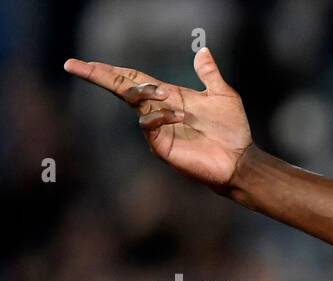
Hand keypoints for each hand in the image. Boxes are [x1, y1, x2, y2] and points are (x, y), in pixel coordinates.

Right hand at [64, 47, 252, 190]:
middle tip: (74, 65)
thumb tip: (203, 50)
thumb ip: (209, 74)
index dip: (110, 70)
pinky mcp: (162, 146)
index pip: (132, 79)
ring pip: (134, 103)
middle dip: (99, 75)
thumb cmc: (233, 130)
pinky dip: (159, 115)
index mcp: (167, 97)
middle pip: (121, 88)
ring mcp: (158, 129)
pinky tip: (177, 115)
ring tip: (165, 95)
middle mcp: (157, 111)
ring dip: (144, 93)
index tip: (85, 63)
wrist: (240, 160)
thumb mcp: (223, 95)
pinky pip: (148, 125)